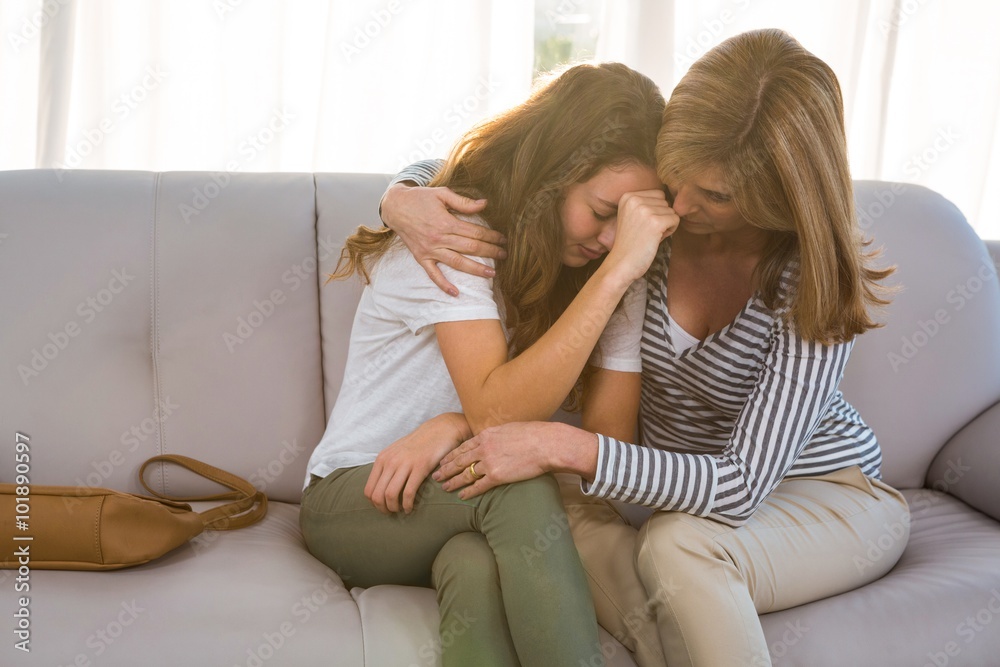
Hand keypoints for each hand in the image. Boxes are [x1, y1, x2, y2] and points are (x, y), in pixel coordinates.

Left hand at [364, 413, 470, 513]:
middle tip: (392, 513)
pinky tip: (411, 508)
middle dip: (383, 509)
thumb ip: (387, 467)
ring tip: (401, 510)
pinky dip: (408, 505)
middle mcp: (390, 461)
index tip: (384, 507)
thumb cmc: (419, 443)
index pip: (369, 489)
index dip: (375, 504)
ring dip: (395, 508)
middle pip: (377, 495)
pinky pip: (409, 492)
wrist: (440, 430)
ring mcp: (405, 464)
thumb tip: (380, 489)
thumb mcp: (396, 452)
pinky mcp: (420, 467)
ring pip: (391, 495)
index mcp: (382, 459)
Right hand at [381, 184, 506, 295]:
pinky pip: (433, 274)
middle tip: (504, 255)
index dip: (491, 236)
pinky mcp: (421, 258)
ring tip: (491, 274)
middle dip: (490, 252)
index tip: (503, 239)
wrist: (395, 207)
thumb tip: (485, 204)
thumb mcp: (442, 194)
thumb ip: (463, 201)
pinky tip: (456, 293)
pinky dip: (444, 285)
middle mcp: (439, 238)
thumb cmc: (420, 198)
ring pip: (457, 263)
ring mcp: (430, 250)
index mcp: (446, 222)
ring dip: (475, 269)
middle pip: (470, 248)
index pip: (475, 232)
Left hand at [433, 422, 566, 499]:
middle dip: (445, 469)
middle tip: (436, 476)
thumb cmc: (534, 434)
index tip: (443, 460)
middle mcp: (483, 448)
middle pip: (459, 460)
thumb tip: (495, 440)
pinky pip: (478, 485)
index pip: (463, 446)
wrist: (546, 443)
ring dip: (453, 481)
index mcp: (486, 435)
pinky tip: (461, 495)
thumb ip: (497, 436)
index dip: (451, 455)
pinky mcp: (497, 476)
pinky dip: (468, 491)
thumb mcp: (509, 428)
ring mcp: (489, 462)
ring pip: (465, 474)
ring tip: (444, 487)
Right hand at [603, 190, 678, 281]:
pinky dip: (670, 231)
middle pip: (665, 202)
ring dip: (666, 225)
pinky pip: (676, 220)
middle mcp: (635, 199)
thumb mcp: (632, 216)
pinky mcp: (655, 222)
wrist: (621, 264)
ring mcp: (645, 210)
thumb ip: (646, 203)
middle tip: (646, 232)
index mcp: (628, 196)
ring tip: (650, 236)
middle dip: (661, 217)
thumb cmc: (630, 243)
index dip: (655, 210)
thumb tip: (672, 198)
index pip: (658, 194)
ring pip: (671, 211)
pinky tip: (656, 239)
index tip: (642, 224)